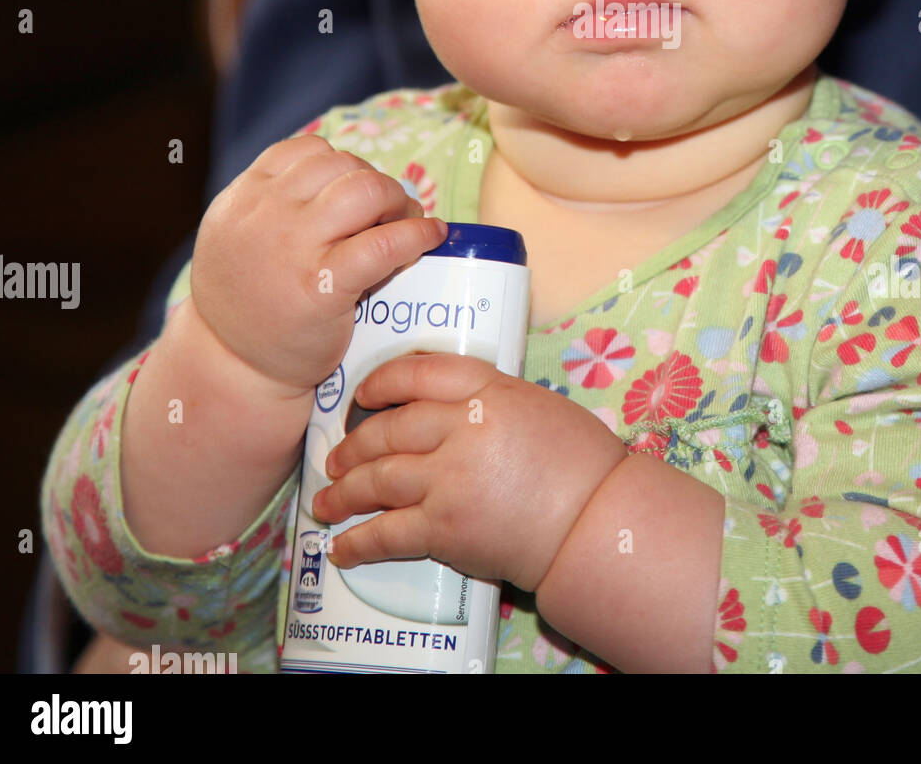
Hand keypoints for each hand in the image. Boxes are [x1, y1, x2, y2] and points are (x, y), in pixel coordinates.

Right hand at [189, 135, 447, 393]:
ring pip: (366, 190)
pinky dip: (417, 234)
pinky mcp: (323, 286)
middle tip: (393, 212)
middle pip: (345, 166)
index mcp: (244, 197)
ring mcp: (293, 248)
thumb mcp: (240, 236)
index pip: (308, 150)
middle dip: (378, 183)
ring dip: (399, 202)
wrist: (233, 368)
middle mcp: (265, 215)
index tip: (360, 192)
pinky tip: (431, 236)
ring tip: (407, 224)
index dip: (345, 166)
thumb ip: (278, 203)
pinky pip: (384, 243)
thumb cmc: (249, 301)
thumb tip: (354, 180)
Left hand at [310, 352, 628, 592]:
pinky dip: (359, 542)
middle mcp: (461, 427)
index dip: (383, 382)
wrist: (593, 519)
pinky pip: (387, 532)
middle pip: (388, 429)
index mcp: (487, 390)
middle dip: (355, 446)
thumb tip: (449, 409)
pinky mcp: (444, 527)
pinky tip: (342, 547)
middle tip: (338, 458)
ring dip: (345, 492)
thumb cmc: (579, 461)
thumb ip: (488, 401)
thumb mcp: (534, 404)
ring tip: (326, 501)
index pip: (419, 373)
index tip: (364, 394)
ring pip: (378, 478)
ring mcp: (448, 477)